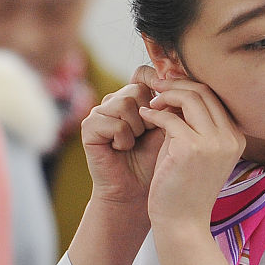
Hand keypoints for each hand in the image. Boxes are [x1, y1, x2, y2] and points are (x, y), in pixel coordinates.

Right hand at [80, 65, 165, 209]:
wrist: (135, 190)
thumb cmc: (153, 160)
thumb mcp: (166, 127)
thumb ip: (168, 103)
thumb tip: (175, 78)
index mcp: (132, 97)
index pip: (143, 74)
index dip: (156, 85)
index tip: (165, 107)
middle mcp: (113, 101)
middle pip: (136, 89)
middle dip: (149, 117)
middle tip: (144, 136)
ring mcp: (99, 112)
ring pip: (125, 105)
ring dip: (136, 130)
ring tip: (132, 144)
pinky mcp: (89, 127)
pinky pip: (115, 124)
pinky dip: (123, 140)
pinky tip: (119, 150)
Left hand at [138, 72, 245, 231]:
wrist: (182, 223)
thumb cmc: (184, 189)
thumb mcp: (195, 152)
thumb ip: (191, 125)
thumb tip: (173, 95)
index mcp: (235, 137)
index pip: (214, 96)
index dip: (188, 86)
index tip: (167, 86)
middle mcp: (229, 137)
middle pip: (204, 91)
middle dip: (176, 83)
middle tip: (154, 85)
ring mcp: (213, 142)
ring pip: (189, 97)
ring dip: (165, 95)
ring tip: (149, 102)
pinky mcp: (191, 148)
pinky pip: (169, 117)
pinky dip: (153, 114)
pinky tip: (143, 116)